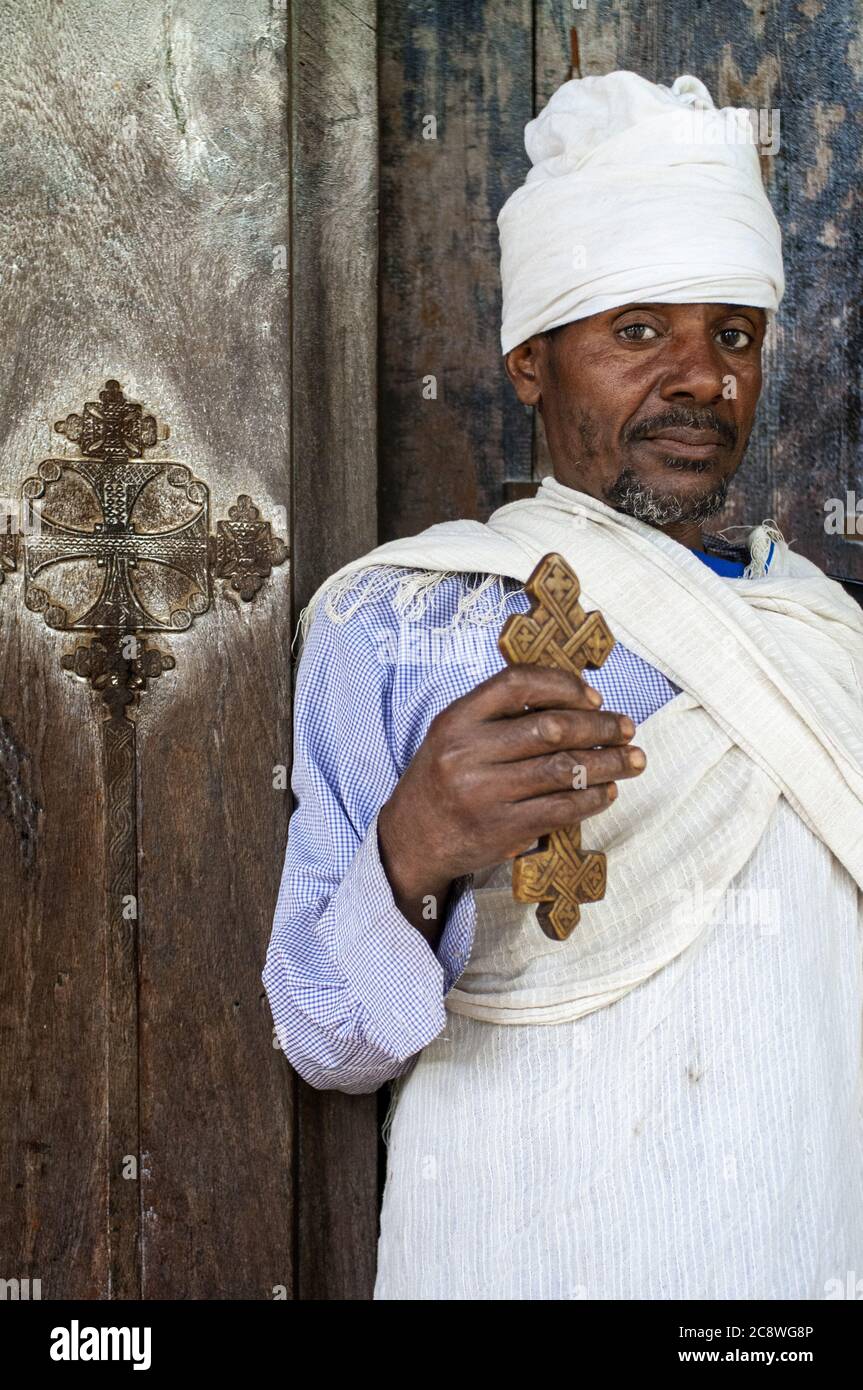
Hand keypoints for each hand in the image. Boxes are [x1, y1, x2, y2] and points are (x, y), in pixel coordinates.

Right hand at [377, 665, 645, 938]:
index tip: (593, 697)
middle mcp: (467, 752)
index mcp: (456, 719)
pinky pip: (561, 809)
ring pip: (563, 769)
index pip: (517, 684)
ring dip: (607, 763)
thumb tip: (575, 701)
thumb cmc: (443, 780)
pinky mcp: (501, 829)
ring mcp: (484, 793)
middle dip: (600, 727)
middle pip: (550, 728)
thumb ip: (499, 715)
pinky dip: (592, 798)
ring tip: (631, 760)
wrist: (410, 840)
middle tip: (627, 728)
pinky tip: (607, 792)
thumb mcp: (454, 735)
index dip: (563, 685)